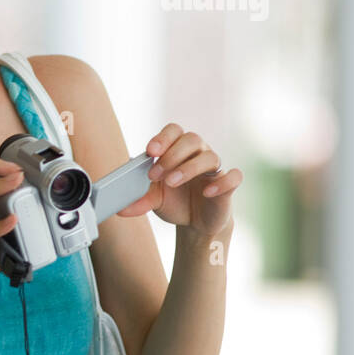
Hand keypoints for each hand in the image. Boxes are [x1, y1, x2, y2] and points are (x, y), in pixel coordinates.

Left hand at [116, 123, 240, 237]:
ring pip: (210, 156)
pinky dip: (221, 182)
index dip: (162, 138)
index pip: (173, 131)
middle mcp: (197, 154)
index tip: (150, 151)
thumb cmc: (174, 202)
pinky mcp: (228, 186)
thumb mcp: (153, 200)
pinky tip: (206, 192)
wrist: (195, 223)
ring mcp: (214, 170)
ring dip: (189, 168)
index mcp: (177, 150)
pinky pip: (234, 176)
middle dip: (172, 155)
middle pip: (192, 139)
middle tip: (155, 174)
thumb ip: (138, 200)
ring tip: (172, 182)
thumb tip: (119, 209)